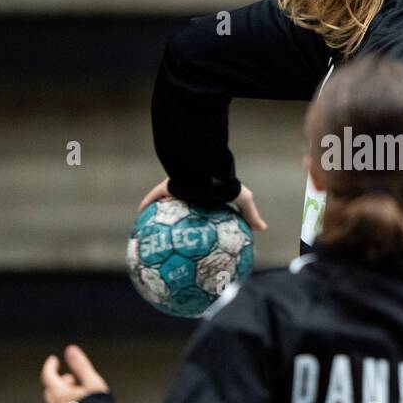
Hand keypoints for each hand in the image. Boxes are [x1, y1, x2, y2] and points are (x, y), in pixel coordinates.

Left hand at [40, 344, 109, 402]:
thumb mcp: (93, 383)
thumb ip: (81, 366)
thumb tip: (70, 349)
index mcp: (60, 394)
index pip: (48, 376)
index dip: (50, 366)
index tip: (54, 360)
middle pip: (50, 391)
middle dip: (58, 382)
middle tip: (70, 378)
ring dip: (61, 396)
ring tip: (76, 394)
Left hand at [137, 178, 267, 230]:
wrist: (205, 170)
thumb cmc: (224, 184)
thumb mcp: (243, 199)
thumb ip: (250, 214)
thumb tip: (263, 228)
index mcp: (208, 195)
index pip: (206, 208)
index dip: (205, 218)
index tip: (203, 232)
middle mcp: (191, 192)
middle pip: (184, 206)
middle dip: (181, 216)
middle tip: (176, 232)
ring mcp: (178, 189)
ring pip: (167, 202)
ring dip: (162, 212)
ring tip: (155, 227)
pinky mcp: (167, 187)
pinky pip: (153, 196)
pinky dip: (146, 204)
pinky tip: (140, 214)